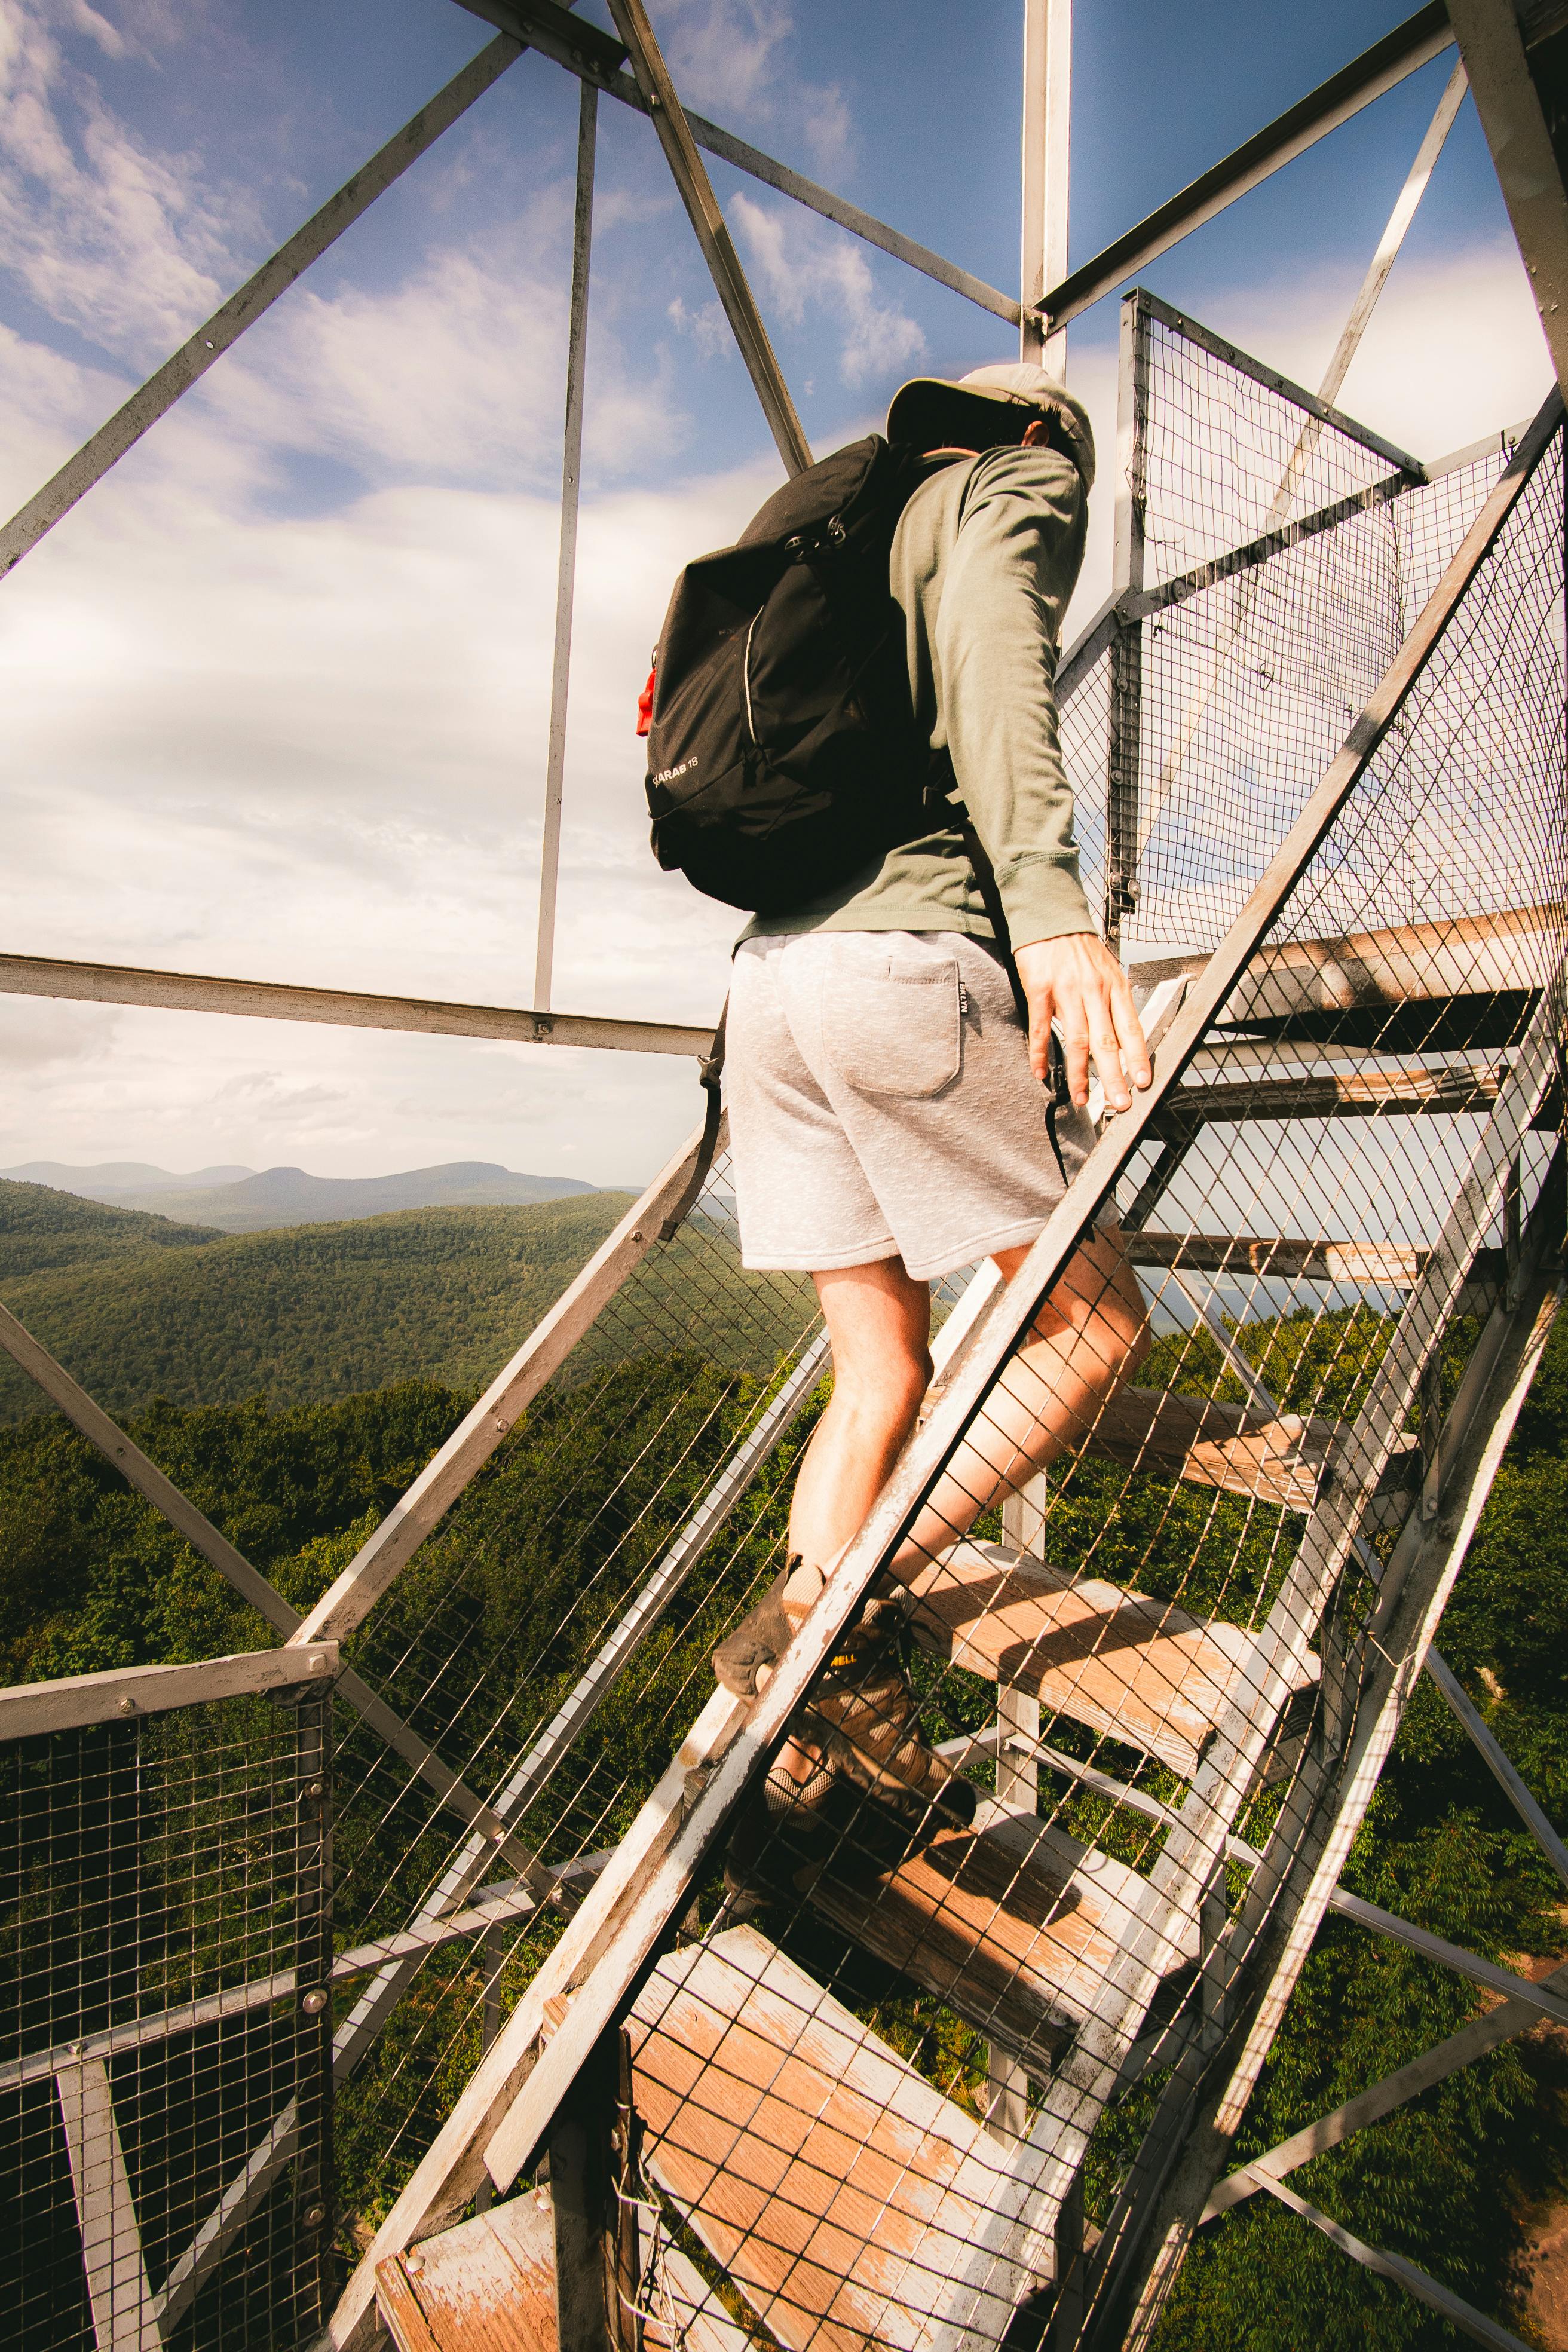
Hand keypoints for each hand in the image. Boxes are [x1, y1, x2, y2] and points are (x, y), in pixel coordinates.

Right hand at [1012, 932, 1151, 1112]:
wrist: (1051, 918)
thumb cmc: (1081, 948)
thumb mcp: (1108, 970)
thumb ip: (1113, 1002)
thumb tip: (1122, 1037)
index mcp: (1115, 987)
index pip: (1131, 1029)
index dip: (1137, 1058)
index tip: (1143, 1082)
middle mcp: (1094, 991)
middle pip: (1107, 1042)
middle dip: (1114, 1077)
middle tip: (1120, 1103)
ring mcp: (1066, 991)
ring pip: (1076, 1041)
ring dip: (1079, 1074)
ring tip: (1081, 1098)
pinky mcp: (1040, 990)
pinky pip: (1040, 1029)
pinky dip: (1040, 1054)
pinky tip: (1042, 1073)